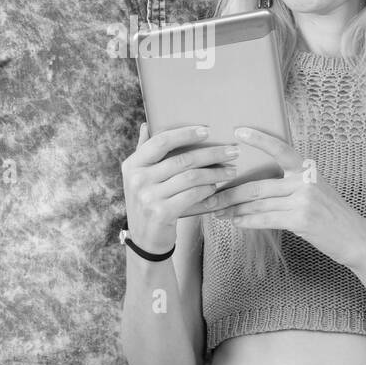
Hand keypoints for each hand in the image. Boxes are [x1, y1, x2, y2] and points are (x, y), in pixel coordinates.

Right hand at [121, 122, 240, 255]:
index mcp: (132, 164)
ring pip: (191, 177)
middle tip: (233, 152)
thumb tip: (148, 123)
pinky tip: (217, 187)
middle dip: (212, 154)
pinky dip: (208, 190)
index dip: (185, 134)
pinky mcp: (161, 213)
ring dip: (216, 173)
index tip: (207, 131)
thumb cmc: (148, 202)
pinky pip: (193, 195)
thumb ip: (143, 151)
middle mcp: (138, 179)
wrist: (144, 240)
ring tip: (231, 170)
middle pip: (183, 160)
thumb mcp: (139, 177)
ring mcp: (148, 197)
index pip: (161, 141)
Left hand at [201, 126, 365, 269]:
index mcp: (307, 169)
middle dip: (229, 192)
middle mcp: (305, 180)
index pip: (280, 148)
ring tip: (216, 211)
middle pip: (257, 185)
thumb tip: (254, 186)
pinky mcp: (301, 219)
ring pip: (258, 203)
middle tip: (208, 195)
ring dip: (233, 209)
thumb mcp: (316, 190)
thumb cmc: (332, 215)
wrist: (356, 238)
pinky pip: (266, 218)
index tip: (238, 131)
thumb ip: (291, 183)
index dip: (259, 139)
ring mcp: (304, 200)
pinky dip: (247, 221)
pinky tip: (235, 222)